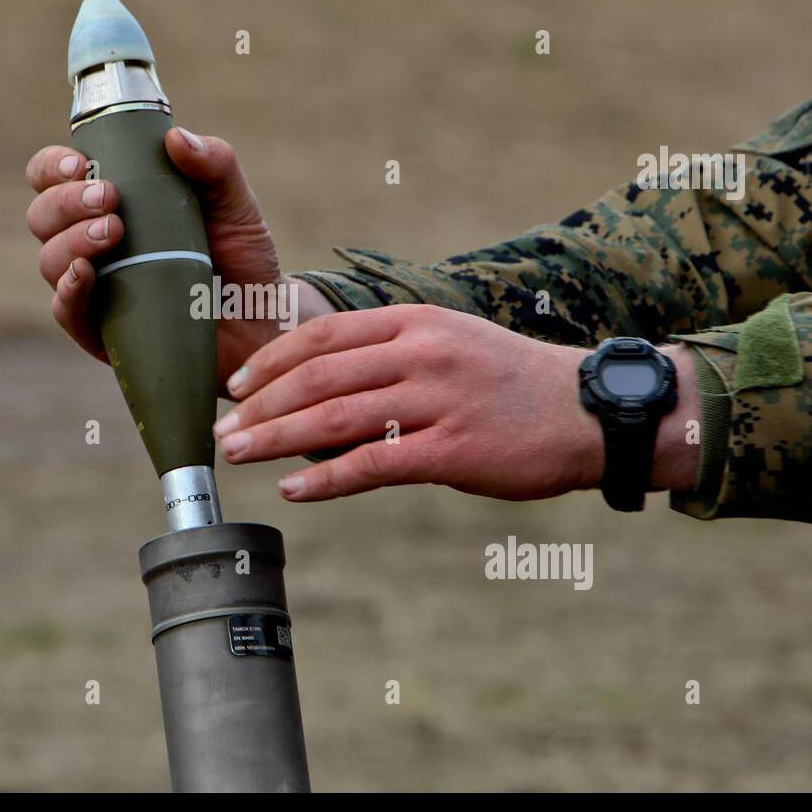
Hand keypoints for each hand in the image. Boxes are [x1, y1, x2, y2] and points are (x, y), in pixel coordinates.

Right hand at [26, 128, 328, 386]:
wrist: (261, 322)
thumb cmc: (241, 259)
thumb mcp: (234, 204)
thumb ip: (214, 165)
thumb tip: (176, 138)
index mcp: (112, 204)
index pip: (55, 177)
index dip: (53, 166)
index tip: (81, 164)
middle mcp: (91, 243)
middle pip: (43, 216)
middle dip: (66, 201)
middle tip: (110, 198)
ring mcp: (94, 288)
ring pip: (51, 260)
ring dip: (72, 240)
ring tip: (115, 232)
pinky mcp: (102, 331)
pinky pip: (66, 311)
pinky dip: (69, 290)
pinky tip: (86, 273)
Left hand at [213, 304, 699, 502]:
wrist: (589, 411)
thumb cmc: (511, 382)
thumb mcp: (450, 343)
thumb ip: (389, 356)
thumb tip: (321, 388)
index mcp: (416, 321)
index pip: (324, 333)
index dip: (272, 360)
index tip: (238, 385)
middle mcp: (422, 352)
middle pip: (319, 376)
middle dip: (262, 405)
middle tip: (223, 429)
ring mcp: (438, 399)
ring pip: (336, 418)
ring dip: (278, 439)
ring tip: (239, 454)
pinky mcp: (454, 449)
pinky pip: (375, 465)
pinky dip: (327, 479)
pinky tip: (293, 491)